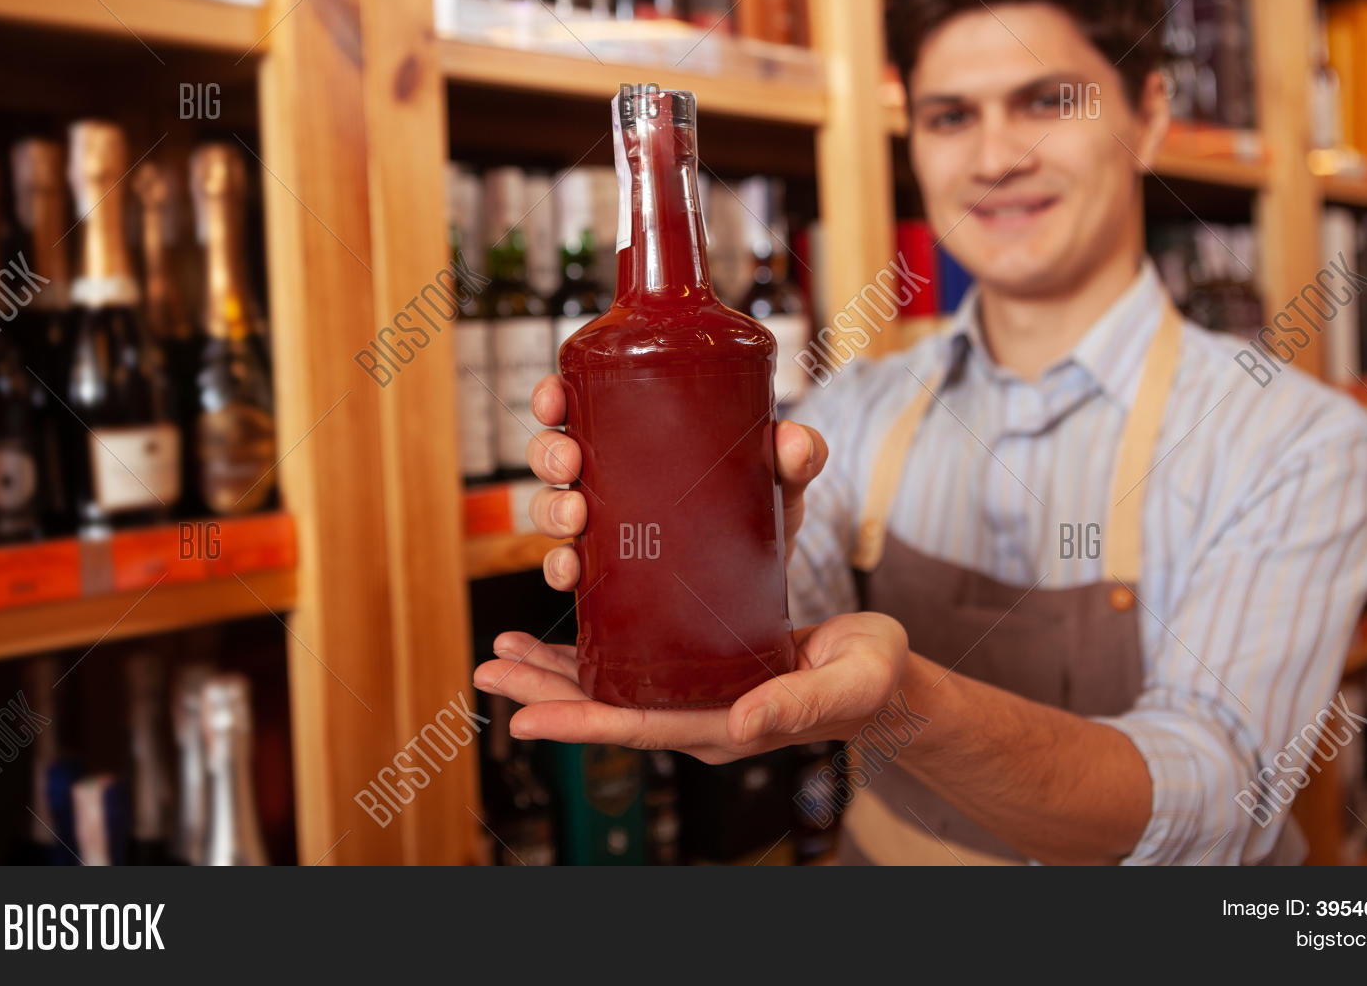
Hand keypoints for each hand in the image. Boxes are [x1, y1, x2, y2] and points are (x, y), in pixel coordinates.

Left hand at [472, 612, 908, 762]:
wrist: (879, 675)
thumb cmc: (869, 678)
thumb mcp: (844, 684)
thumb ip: (795, 705)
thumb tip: (741, 727)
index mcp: (727, 725)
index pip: (639, 727)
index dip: (579, 724)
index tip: (522, 718)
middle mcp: (698, 716)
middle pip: (607, 709)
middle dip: (543, 693)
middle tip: (487, 671)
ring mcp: (693, 696)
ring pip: (610, 688)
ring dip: (552, 674)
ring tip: (501, 655)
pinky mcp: (696, 669)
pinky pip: (631, 666)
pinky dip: (587, 653)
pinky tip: (555, 639)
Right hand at [523, 375, 829, 590]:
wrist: (772, 579)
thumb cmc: (766, 509)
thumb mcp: (783, 477)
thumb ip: (798, 455)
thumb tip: (795, 441)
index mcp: (638, 436)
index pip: (580, 404)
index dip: (553, 396)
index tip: (554, 397)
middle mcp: (612, 478)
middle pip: (554, 455)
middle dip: (547, 455)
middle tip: (569, 462)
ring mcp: (609, 528)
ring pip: (551, 509)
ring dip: (550, 511)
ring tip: (576, 518)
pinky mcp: (613, 575)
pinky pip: (569, 569)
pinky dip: (560, 570)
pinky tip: (572, 572)